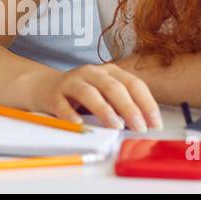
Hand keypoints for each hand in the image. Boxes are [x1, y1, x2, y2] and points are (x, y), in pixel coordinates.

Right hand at [27, 62, 162, 131]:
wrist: (45, 86)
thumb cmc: (82, 94)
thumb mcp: (106, 94)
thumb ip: (123, 104)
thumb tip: (145, 123)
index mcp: (109, 72)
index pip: (133, 84)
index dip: (147, 103)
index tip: (155, 123)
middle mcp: (91, 73)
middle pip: (113, 87)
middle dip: (129, 108)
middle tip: (140, 127)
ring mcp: (71, 82)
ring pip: (88, 93)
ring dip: (104, 110)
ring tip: (115, 125)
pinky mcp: (54, 94)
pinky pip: (62, 104)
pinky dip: (71, 114)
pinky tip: (79, 122)